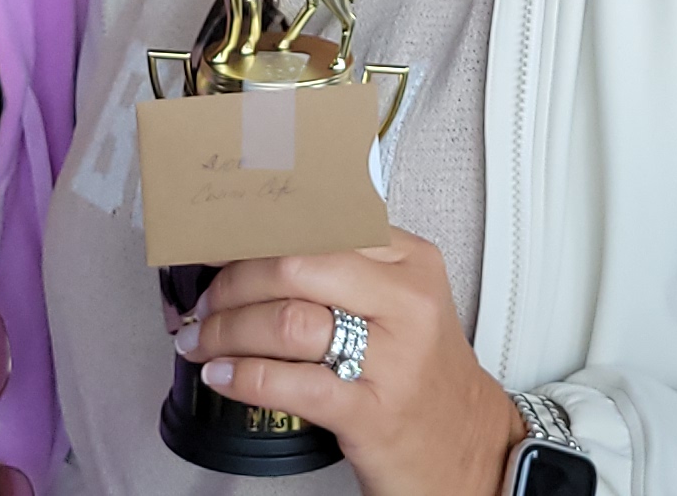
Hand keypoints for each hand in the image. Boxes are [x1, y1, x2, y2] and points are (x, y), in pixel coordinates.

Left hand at [183, 231, 523, 495]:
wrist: (473, 451)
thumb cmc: (424, 376)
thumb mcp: (403, 304)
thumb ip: (348, 270)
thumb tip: (258, 252)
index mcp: (411, 261)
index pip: (320, 224)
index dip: (257, 234)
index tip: (218, 244)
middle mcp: (406, 302)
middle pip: (296, 266)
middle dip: (233, 283)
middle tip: (205, 301)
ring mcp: (393, 358)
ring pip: (287, 321)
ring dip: (227, 330)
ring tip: (202, 340)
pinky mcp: (373, 412)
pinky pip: (291, 383)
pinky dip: (244, 376)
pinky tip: (222, 375)